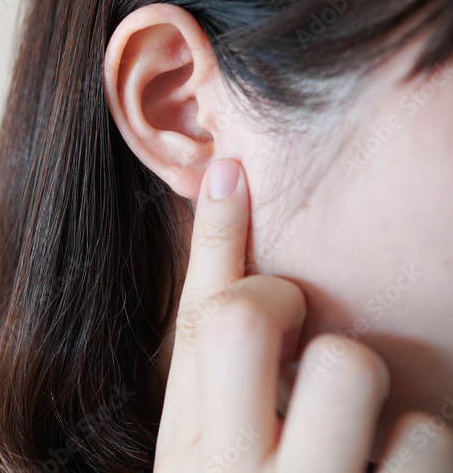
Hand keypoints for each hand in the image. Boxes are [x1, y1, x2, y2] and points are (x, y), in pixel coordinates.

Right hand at [153, 158, 452, 471]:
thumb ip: (209, 365)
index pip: (197, 321)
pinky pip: (428, 437)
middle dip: (287, 306)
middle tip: (305, 344)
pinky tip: (395, 467)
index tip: (231, 173)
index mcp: (189, 450)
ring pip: (348, 365)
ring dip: (370, 385)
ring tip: (367, 432)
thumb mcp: (205, 447)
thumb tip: (209, 236)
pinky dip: (424, 445)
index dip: (216, 238)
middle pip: (248, 321)